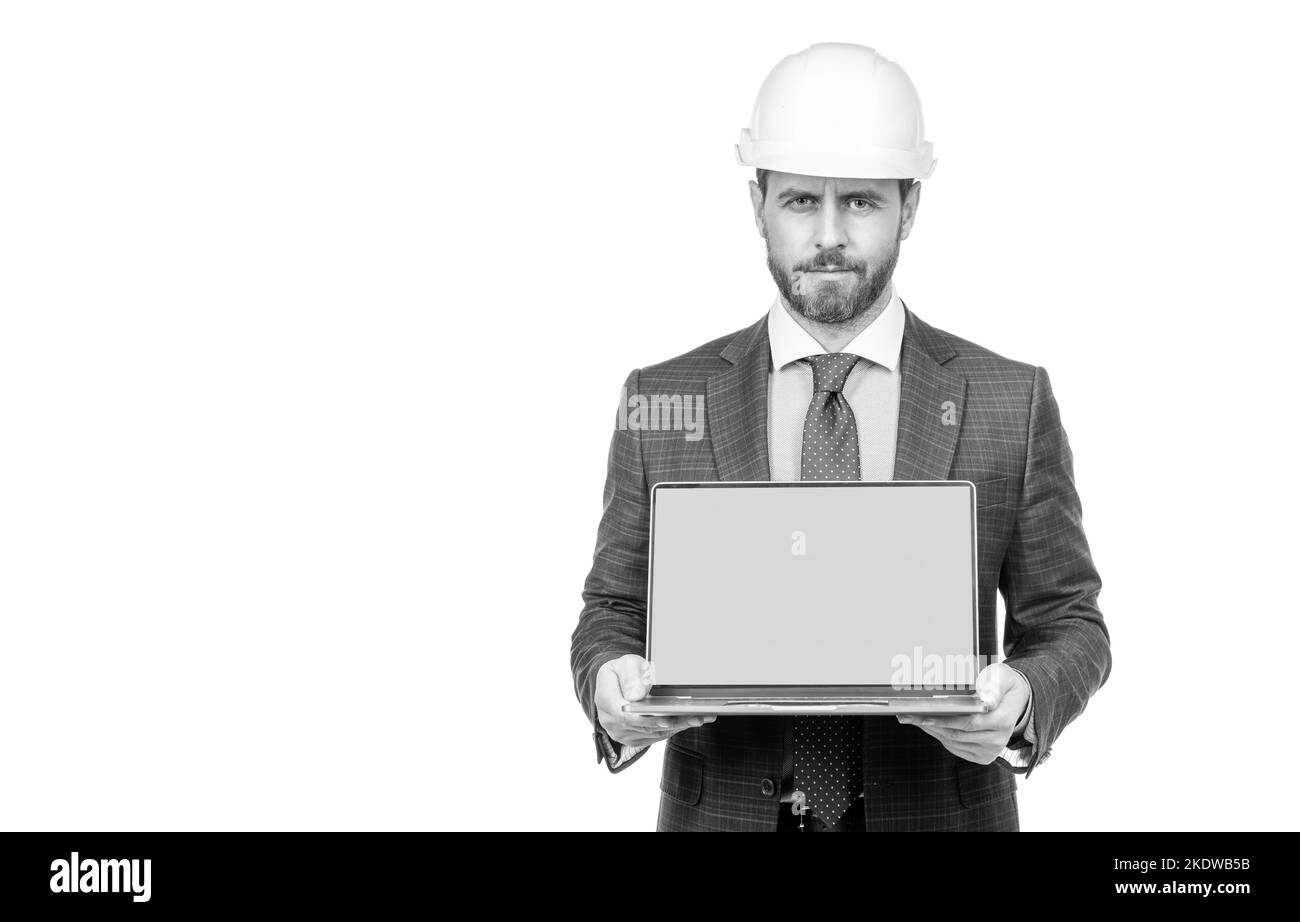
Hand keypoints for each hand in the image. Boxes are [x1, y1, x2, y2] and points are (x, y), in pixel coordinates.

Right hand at [595, 654, 714, 746]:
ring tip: (700, 717)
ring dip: (677, 726)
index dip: (647, 718)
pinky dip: (674, 728)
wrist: (619, 682)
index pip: (626, 715)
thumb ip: (630, 677)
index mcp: (605, 699)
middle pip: (644, 727)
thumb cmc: (624, 671)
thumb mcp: (625, 664)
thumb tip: (636, 695)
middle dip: (672, 722)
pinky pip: (655, 736)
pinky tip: (690, 720)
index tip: (667, 717)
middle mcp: (610, 721)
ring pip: (653, 733)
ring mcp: (621, 733)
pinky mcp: (634, 738)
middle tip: (695, 716)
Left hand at [895, 663, 1030, 764]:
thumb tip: (985, 700)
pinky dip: (940, 736)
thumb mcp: (1001, 677)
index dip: (944, 720)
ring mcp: (991, 750)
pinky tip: (928, 725)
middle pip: (956, 734)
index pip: (968, 723)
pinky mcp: (983, 756)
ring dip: (931, 730)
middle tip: (907, 715)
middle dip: (930, 724)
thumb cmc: (1004, 685)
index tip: (923, 715)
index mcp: (1004, 719)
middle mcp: (999, 739)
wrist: (1016, 701)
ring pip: (953, 742)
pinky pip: (955, 747)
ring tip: (912, 718)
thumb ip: (992, 686)